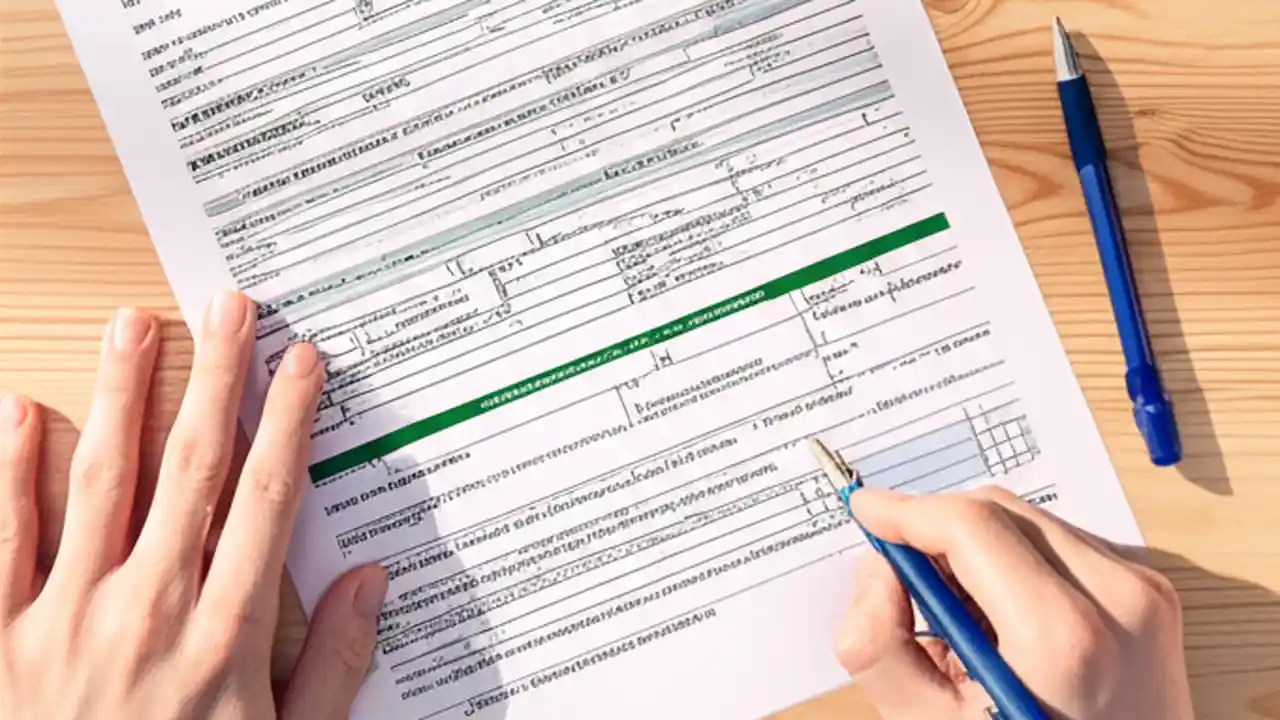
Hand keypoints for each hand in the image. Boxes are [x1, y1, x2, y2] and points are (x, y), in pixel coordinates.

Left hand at [0, 292, 385, 719]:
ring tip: (136, 324)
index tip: (302, 362)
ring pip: (97, 480)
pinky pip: (0, 540)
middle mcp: (149, 608)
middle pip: (192, 468)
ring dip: (122, 394)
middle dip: (217, 378)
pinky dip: (9, 472)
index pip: (268, 499)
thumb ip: (336, 667)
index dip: (289, 421)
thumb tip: (374, 581)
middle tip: (230, 306)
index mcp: (226, 636)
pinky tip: (21, 411)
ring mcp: (64, 619)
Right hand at [834, 486, 1192, 719]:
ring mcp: (1144, 592)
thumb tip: (879, 567)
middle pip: (1000, 511)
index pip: (969, 525)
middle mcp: (1117, 599)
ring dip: (981, 546)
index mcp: (1062, 637)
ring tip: (966, 617)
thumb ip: (877, 642)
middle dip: (939, 529)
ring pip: (1031, 520)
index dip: (906, 511)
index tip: (867, 511)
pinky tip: (1009, 620)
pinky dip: (1021, 562)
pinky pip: (1066, 543)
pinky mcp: (1155, 593)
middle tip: (904, 578)